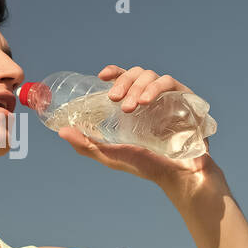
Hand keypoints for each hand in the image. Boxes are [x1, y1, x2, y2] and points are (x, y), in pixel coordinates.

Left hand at [57, 64, 215, 187]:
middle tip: (114, 98)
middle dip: (123, 82)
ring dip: (137, 87)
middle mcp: (152, 96)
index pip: (124, 78)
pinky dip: (155, 88)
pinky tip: (145, 102)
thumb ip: (87, 144)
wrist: (178, 176)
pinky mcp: (186, 98)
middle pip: (136, 73)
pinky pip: (169, 82)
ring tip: (130, 107)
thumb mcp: (111, 155)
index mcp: (135, 103)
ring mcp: (169, 96)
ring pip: (150, 75)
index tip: (101, 76)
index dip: (114, 72)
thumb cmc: (147, 166)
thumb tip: (60, 132)